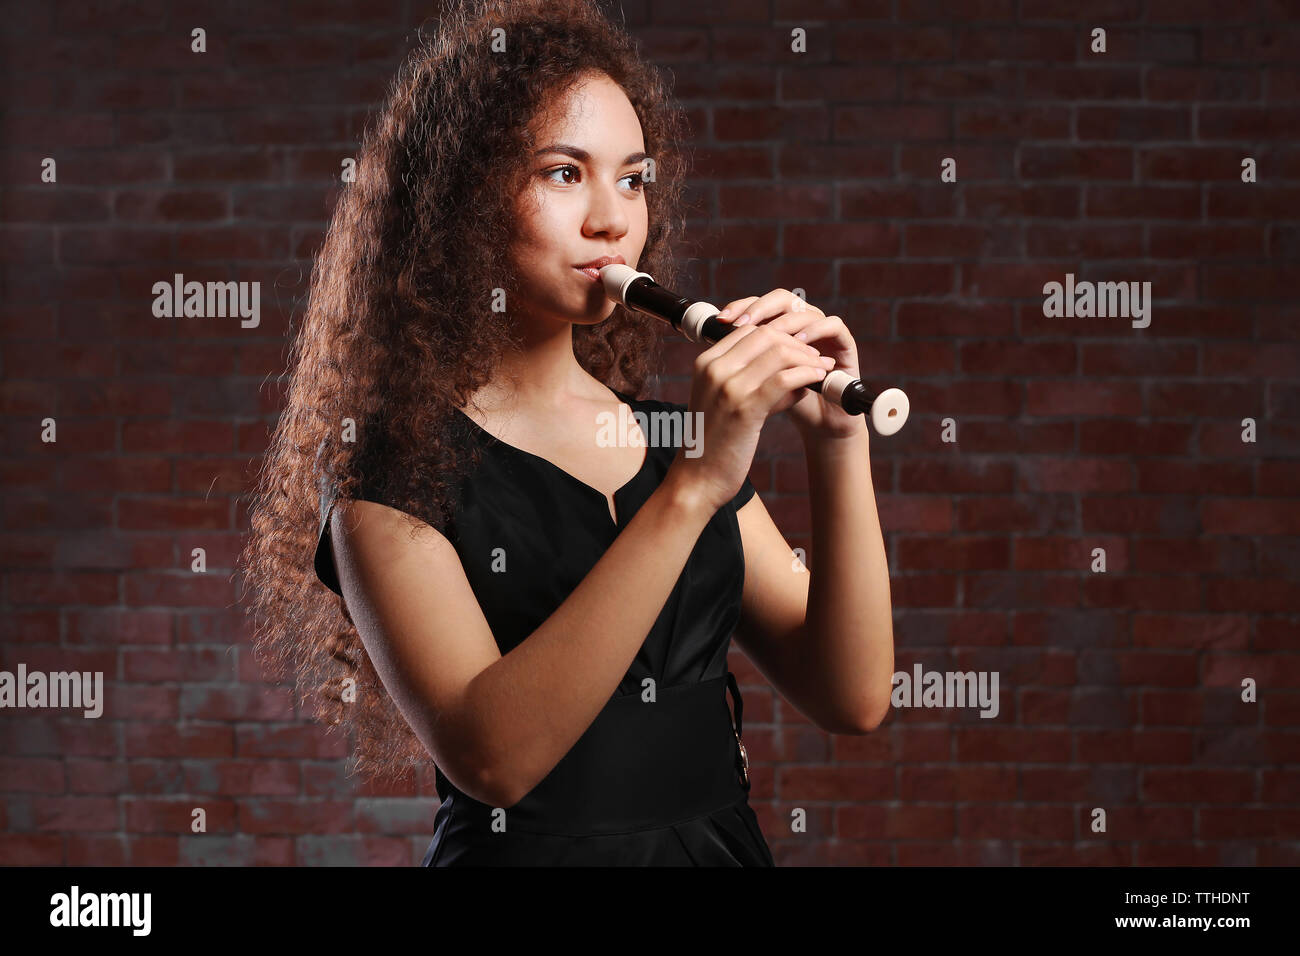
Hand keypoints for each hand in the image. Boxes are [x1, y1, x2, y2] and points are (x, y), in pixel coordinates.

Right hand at [670, 321, 832, 513]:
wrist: (698, 479)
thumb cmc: (714, 444)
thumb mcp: (725, 403)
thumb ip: (752, 382)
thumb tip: (793, 371)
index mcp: (706, 364)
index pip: (749, 330)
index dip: (780, 334)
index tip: (801, 347)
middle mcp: (714, 369)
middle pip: (765, 335)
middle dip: (797, 342)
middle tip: (817, 355)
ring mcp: (727, 387)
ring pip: (778, 352)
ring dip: (807, 357)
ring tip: (823, 368)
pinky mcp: (744, 408)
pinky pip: (783, 379)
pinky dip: (806, 375)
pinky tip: (817, 380)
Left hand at [715, 289, 862, 440]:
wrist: (816, 426)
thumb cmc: (781, 404)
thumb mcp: (752, 381)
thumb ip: (741, 359)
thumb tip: (709, 336)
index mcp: (777, 329)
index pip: (758, 304)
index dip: (741, 306)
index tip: (721, 319)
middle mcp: (800, 325)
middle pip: (781, 298)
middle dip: (760, 308)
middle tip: (742, 322)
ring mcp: (822, 332)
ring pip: (804, 309)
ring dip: (785, 320)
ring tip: (769, 334)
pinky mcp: (844, 344)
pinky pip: (833, 325)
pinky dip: (816, 329)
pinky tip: (799, 342)